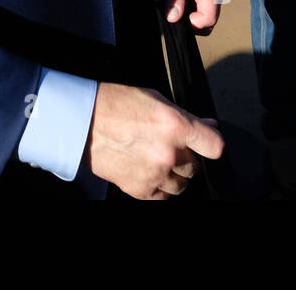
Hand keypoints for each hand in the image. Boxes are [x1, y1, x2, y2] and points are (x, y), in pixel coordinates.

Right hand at [86, 83, 223, 198]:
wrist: (81, 122)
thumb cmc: (114, 104)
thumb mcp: (153, 98)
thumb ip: (184, 115)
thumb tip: (208, 126)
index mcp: (174, 125)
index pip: (215, 146)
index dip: (211, 144)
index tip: (206, 144)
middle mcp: (168, 152)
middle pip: (196, 167)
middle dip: (186, 157)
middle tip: (169, 147)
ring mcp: (154, 173)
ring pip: (182, 185)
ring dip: (175, 175)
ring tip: (157, 160)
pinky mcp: (140, 189)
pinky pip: (163, 196)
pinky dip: (159, 187)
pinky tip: (147, 171)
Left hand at [155, 0, 221, 32]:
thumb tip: (173, 19)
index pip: (208, 19)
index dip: (192, 24)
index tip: (176, 17)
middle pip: (206, 20)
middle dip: (188, 20)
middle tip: (171, 10)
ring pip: (201, 14)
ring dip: (186, 14)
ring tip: (172, 2)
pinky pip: (196, 7)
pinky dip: (185, 7)